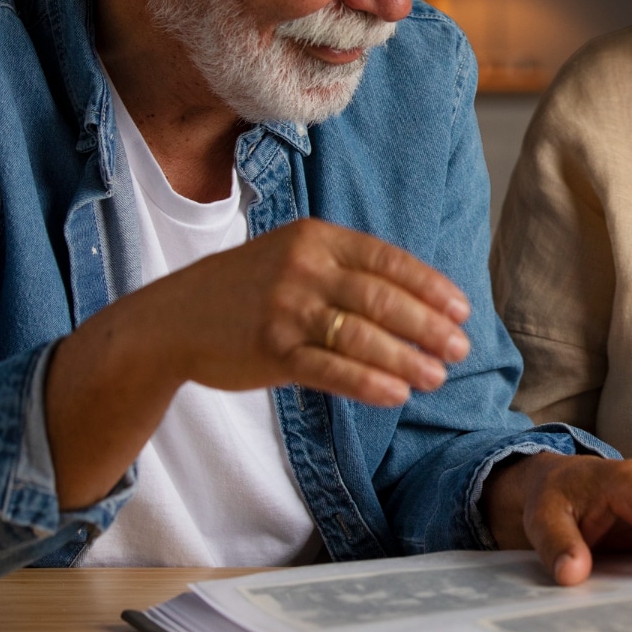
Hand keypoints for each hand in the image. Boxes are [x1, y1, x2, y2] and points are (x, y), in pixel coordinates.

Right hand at [146, 217, 470, 403]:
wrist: (170, 320)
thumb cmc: (244, 290)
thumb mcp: (292, 257)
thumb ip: (345, 267)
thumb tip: (417, 296)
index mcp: (315, 237)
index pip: (387, 260)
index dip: (430, 287)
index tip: (461, 310)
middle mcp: (303, 268)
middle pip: (382, 299)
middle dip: (428, 326)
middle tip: (459, 349)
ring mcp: (286, 309)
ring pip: (362, 336)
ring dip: (407, 359)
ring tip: (435, 376)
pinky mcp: (270, 350)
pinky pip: (331, 369)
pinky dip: (369, 383)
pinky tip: (396, 394)